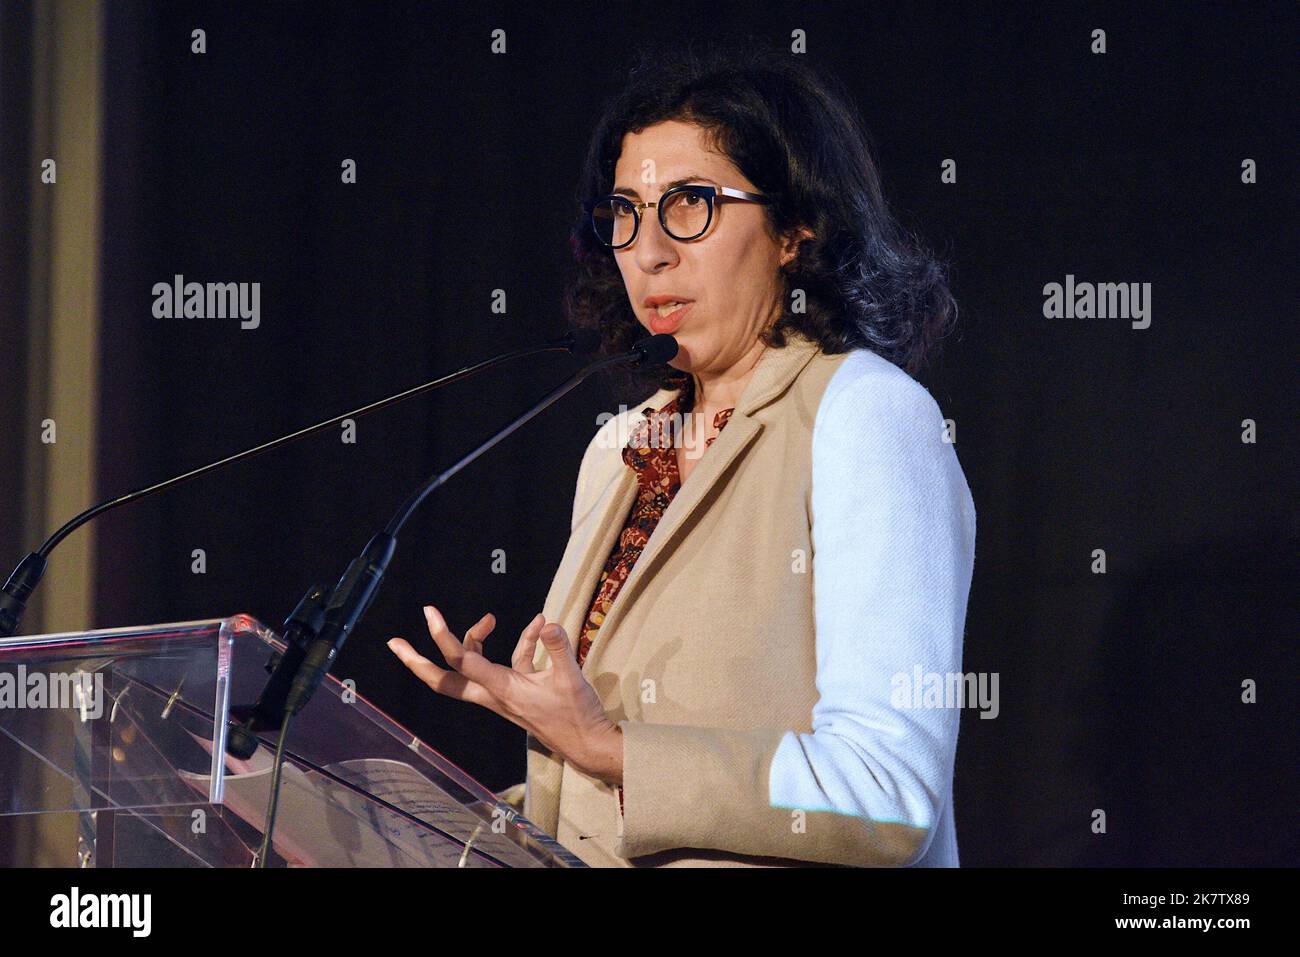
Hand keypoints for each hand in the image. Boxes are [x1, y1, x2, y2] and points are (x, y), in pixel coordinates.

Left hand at [387, 605, 622, 785]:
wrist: (586, 744)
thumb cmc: (576, 715)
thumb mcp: (570, 677)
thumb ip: (557, 647)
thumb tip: (546, 623)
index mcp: (502, 689)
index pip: (462, 662)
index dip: (444, 637)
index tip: (431, 615)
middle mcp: (494, 694)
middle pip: (444, 679)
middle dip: (417, 662)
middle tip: (394, 642)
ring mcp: (503, 694)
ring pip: (471, 668)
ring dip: (474, 640)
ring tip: (489, 619)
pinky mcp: (518, 692)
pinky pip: (508, 662)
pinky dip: (520, 641)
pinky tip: (539, 625)